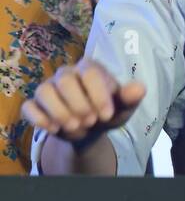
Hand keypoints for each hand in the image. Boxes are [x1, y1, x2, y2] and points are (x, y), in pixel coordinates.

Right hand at [22, 58, 146, 143]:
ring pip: (44, 91)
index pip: (90, 72)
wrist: (89, 131)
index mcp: (90, 69)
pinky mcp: (36, 104)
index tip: (106, 115)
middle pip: (65, 80)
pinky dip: (39, 118)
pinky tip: (53, 129)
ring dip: (59, 112)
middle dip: (78, 104)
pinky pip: (29, 106)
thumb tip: (140, 88)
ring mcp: (49, 88)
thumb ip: (130, 98)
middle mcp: (66, 74)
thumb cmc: (107, 113)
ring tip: (73, 126)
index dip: (98, 94)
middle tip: (90, 121)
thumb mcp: (123, 109)